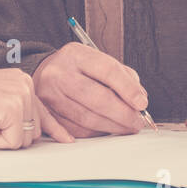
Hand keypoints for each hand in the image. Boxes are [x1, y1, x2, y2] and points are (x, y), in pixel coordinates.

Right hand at [0, 68, 73, 147]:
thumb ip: (17, 109)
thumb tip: (33, 131)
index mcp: (22, 80)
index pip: (45, 110)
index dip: (55, 129)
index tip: (67, 140)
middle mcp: (26, 85)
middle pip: (37, 129)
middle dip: (15, 135)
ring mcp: (20, 96)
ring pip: (27, 139)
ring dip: (5, 137)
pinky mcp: (12, 109)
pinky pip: (14, 142)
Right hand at [31, 42, 148, 137]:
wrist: (44, 72)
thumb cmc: (76, 67)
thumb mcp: (97, 60)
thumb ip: (122, 76)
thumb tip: (139, 98)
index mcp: (77, 55)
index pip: (108, 70)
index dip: (128, 89)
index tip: (142, 103)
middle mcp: (60, 73)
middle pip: (98, 98)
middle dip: (123, 114)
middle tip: (137, 121)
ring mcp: (51, 95)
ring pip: (87, 118)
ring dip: (112, 126)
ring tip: (127, 127)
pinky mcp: (46, 114)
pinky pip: (76, 129)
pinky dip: (95, 132)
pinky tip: (107, 129)